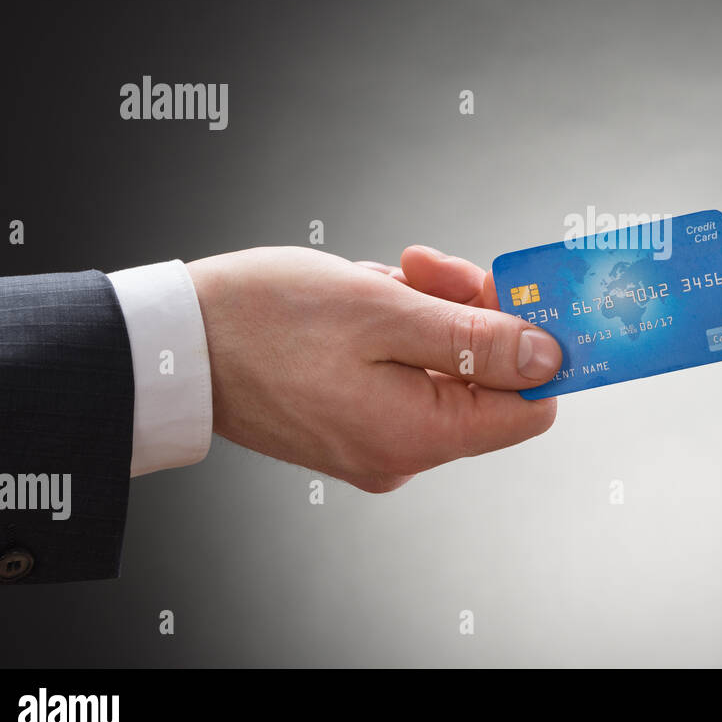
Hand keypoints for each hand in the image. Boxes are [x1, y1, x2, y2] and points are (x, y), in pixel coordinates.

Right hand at [185, 245, 560, 491]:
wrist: (173, 344)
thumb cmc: (264, 321)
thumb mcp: (385, 312)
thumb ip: (475, 339)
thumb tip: (548, 358)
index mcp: (418, 436)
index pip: (530, 407)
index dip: (536, 346)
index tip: (521, 295)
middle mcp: (404, 453)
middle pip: (486, 378)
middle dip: (467, 311)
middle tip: (424, 268)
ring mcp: (377, 441)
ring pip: (445, 365)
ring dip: (427, 310)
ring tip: (379, 280)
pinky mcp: (355, 422)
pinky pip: (406, 371)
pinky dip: (398, 328)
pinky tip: (364, 299)